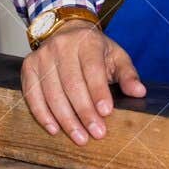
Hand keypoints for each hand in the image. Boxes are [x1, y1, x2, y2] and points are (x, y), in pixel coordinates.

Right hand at [20, 22, 145, 144]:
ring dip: (66, 119)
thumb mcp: (116, 56)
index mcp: (87, 41)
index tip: (106, 113)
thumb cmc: (95, 50)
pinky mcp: (28, 66)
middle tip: (96, 133)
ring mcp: (43, 56)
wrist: (66, 31)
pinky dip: (43, 114)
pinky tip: (54, 129)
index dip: (98, 92)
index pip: (92, 69)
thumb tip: (139, 92)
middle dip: (84, 112)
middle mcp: (62, 46)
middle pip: (72, 84)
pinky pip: (32, 95)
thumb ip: (128, 75)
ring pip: (52, 93)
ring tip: (80, 137)